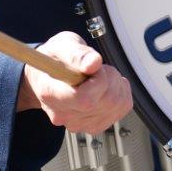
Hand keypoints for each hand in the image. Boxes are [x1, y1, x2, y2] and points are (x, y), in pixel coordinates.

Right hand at [16, 32, 132, 132]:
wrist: (49, 76)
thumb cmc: (55, 59)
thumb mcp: (63, 45)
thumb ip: (77, 54)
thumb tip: (94, 63)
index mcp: (50, 93)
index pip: (84, 99)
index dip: (98, 81)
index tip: (94, 67)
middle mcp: (63, 115)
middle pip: (106, 101)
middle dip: (109, 77)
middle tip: (96, 67)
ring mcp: (79, 123)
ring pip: (117, 104)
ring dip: (115, 83)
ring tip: (98, 75)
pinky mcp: (94, 126)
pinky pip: (122, 107)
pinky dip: (120, 92)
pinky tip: (105, 86)